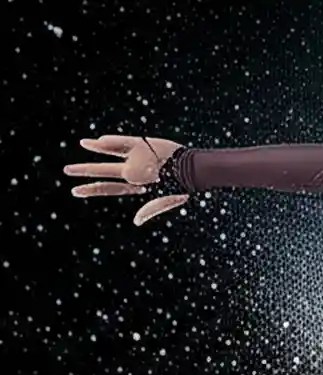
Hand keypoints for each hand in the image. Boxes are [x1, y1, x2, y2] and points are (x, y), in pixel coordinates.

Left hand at [64, 135, 188, 225]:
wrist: (193, 168)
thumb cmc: (182, 187)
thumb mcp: (167, 199)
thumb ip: (151, 208)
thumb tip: (136, 221)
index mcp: (135, 185)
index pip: (109, 188)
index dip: (92, 190)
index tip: (75, 191)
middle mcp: (132, 171)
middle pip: (105, 171)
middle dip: (86, 171)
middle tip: (67, 170)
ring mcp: (137, 157)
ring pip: (112, 152)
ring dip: (96, 148)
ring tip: (82, 143)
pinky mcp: (144, 144)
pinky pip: (124, 142)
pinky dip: (112, 142)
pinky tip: (97, 142)